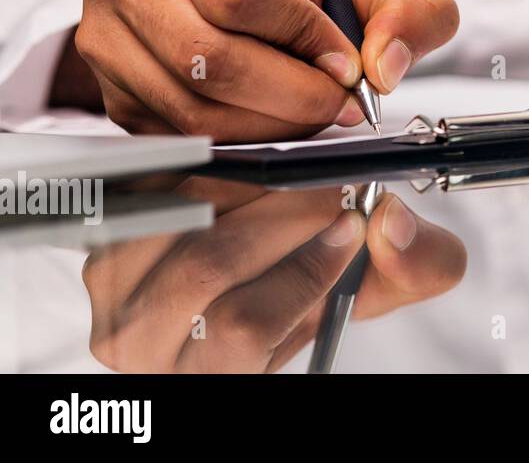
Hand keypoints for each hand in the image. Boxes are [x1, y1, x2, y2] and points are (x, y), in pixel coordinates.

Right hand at [71, 0, 457, 142]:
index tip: (346, 63)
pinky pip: (177, 135)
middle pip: (210, 59)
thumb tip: (384, 65)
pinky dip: (240, 140)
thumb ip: (408, 10)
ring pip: (192, 107)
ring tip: (312, 112)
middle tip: (339, 103)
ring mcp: (105, 34)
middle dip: (293, 94)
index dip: (304, 40)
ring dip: (270, 125)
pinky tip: (274, 123)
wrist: (226, 0)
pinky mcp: (109, 91)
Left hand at [82, 177, 465, 371]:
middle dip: (287, 214)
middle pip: (207, 269)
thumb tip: (389, 224)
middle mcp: (141, 348)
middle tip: (334, 186)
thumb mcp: (369, 290)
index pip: (242, 329)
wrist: (249, 267)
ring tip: (294, 177)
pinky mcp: (102, 231)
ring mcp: (110, 290)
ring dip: (247, 184)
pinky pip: (153, 184)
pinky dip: (209, 164)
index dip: (306, 272)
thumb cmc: (303, 285)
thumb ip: (412, 267)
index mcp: (208, 377)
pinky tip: (250, 168)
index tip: (354, 225)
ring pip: (177, 218)